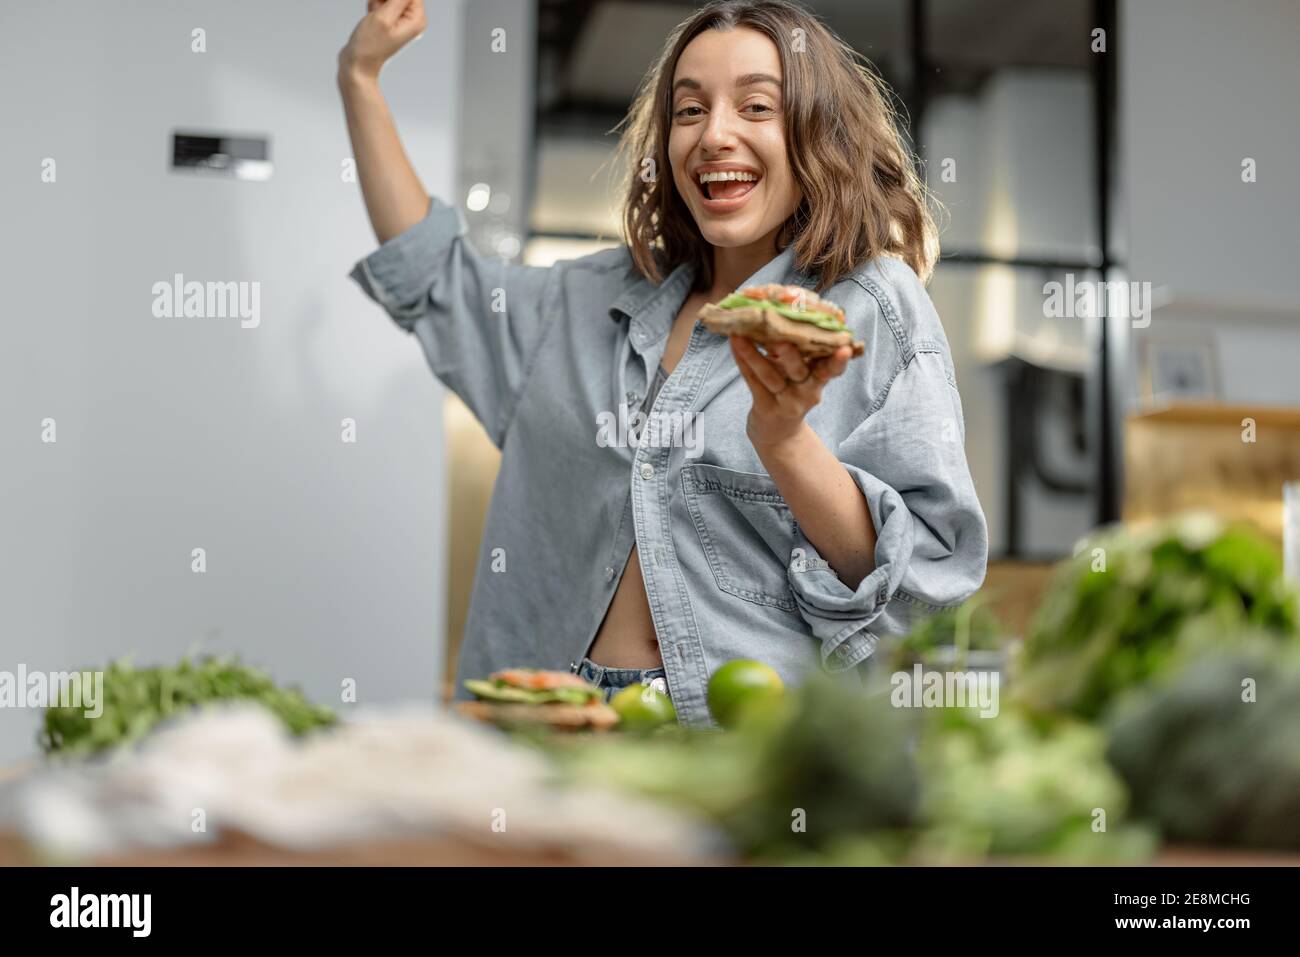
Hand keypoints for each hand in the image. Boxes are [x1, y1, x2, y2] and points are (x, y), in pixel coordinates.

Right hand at [339, 0, 426, 81]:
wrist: (358, 63)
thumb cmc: (370, 46)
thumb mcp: (384, 16)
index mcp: (417, 19)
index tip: (383, 5)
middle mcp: (412, 19)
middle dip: (383, 0)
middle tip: (378, 11)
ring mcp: (401, 20)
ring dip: (377, 2)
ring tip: (374, 16)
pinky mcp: (390, 19)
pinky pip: (382, 2)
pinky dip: (374, 5)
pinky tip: (371, 17)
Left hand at [730, 337, 852, 453]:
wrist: (778, 433)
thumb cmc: (792, 392)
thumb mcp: (805, 374)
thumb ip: (804, 351)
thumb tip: (791, 310)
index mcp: (818, 379)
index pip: (832, 370)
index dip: (838, 360)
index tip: (845, 348)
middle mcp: (806, 392)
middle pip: (800, 372)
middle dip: (791, 356)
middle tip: (782, 340)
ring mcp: (785, 401)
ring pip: (770, 376)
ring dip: (755, 356)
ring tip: (742, 335)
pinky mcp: (765, 407)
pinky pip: (753, 382)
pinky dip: (743, 361)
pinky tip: (734, 343)